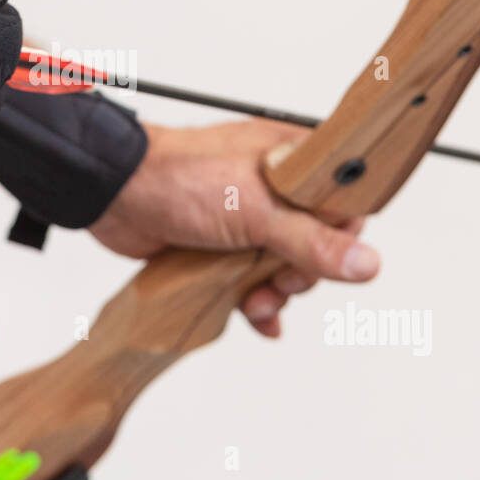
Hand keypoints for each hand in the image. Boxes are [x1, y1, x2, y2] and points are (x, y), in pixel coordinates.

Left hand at [88, 120, 380, 336]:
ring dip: (275, 292)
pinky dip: (255, 301)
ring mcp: (243, 217)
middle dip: (301, 273)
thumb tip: (366, 263)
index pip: (340, 199)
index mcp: (288, 159)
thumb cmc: (179, 178)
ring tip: (257, 304)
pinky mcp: (218, 244)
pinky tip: (258, 320)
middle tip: (280, 283)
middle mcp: (270, 186)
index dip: (340, 234)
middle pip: (314, 240)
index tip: (325, 257)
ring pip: (281, 264)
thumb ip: (311, 241)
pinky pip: (250, 278)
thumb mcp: (255, 210)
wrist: (113, 193)